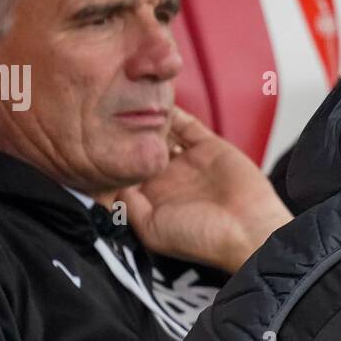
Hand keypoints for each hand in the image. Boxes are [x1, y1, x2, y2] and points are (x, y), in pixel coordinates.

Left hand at [117, 108, 292, 272]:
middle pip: (140, 148)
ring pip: (162, 133)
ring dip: (149, 120)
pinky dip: (174, 112)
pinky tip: (158, 101)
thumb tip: (110, 180)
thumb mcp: (151, 229)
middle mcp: (168, 179)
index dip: (111, 157)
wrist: (248, 230)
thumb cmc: (201, 238)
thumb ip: (128, 204)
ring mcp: (188, 161)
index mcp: (152, 199)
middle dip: (125, 134)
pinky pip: (187, 124)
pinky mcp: (209, 147)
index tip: (93, 141)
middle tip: (105, 114)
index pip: (125, 172)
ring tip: (130, 102)